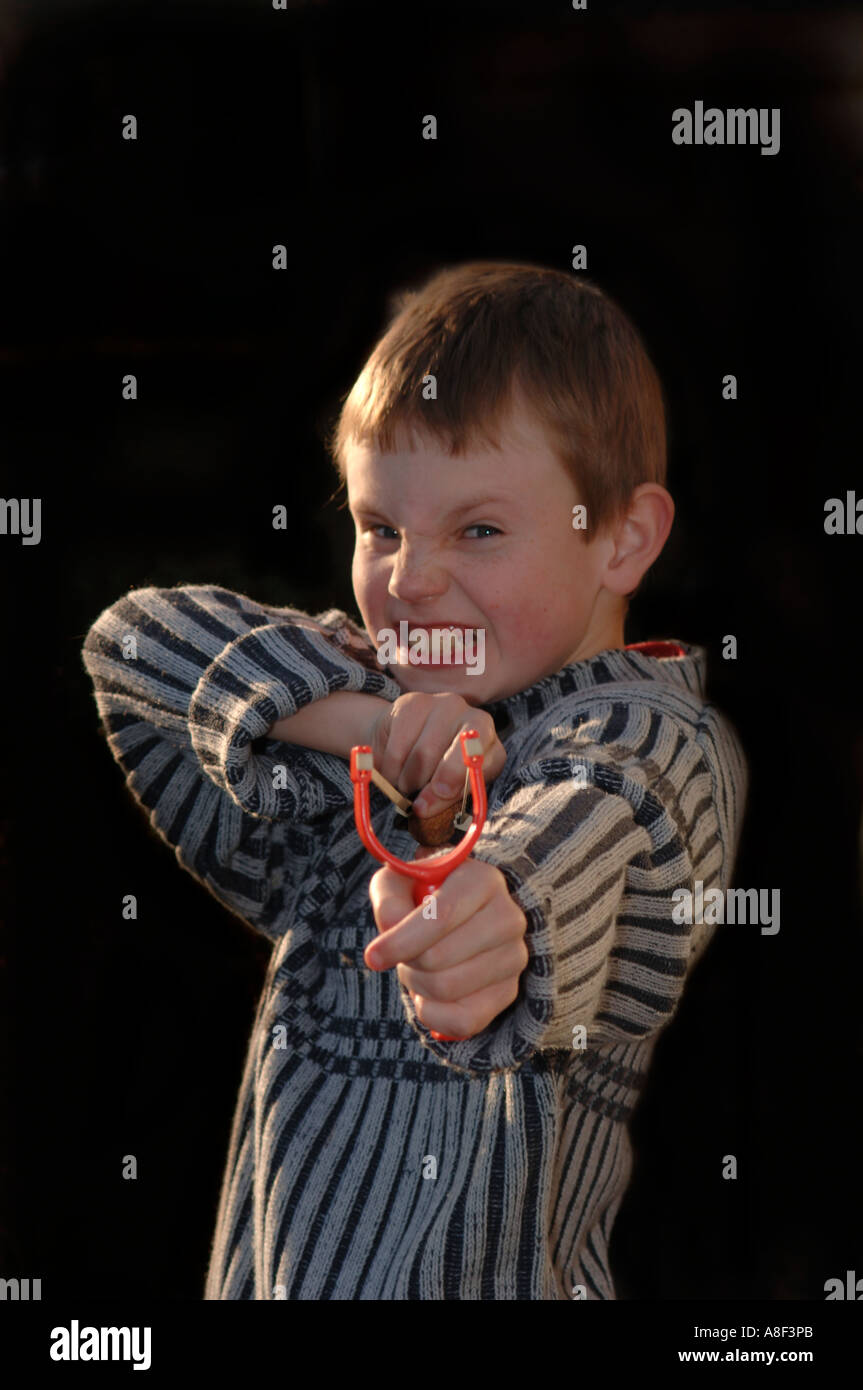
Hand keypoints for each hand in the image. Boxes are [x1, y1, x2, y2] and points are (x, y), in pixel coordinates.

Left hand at [363, 851, 528, 1040]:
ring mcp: (514, 956)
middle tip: (403, 954)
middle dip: (406, 962)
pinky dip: (433, 1014)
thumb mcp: (401, 882)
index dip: (402, 941)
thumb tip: (388, 933)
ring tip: (419, 967)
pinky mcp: (509, 991)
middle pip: (438, 958)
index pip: (441, 916)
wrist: (463, 915)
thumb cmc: (426, 895)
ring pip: (447, 989)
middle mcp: (507, 917)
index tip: (373, 956)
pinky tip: (429, 995)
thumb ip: (388, 899)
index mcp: (482, 880)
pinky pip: (464, 1021)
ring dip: (417, 984)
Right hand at [365, 691, 506, 819]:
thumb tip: (423, 807)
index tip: (441, 793)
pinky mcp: (413, 703)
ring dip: (408, 780)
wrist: (404, 740)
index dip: (459, 777)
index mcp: (489, 744)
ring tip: (407, 783)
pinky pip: (398, 747)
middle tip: (418, 803)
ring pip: (422, 755)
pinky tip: (394, 769)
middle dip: (433, 783)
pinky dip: (390, 768)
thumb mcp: (451, 788)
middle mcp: (473, 718)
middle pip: (453, 756)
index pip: (479, 758)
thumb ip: (444, 798)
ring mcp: (444, 706)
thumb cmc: (436, 770)